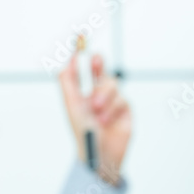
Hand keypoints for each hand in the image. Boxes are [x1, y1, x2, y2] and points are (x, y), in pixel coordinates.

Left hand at [59, 51, 131, 185]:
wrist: (98, 154)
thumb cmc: (82, 132)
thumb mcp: (71, 104)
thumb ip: (68, 81)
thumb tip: (68, 58)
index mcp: (84, 93)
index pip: (85, 69)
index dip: (84, 54)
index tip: (81, 39)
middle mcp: (99, 95)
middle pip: (102, 71)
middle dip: (99, 64)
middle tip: (95, 60)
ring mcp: (114, 102)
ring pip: (112, 84)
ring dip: (103, 96)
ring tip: (96, 111)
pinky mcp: (126, 111)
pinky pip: (122, 99)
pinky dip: (112, 108)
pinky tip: (105, 121)